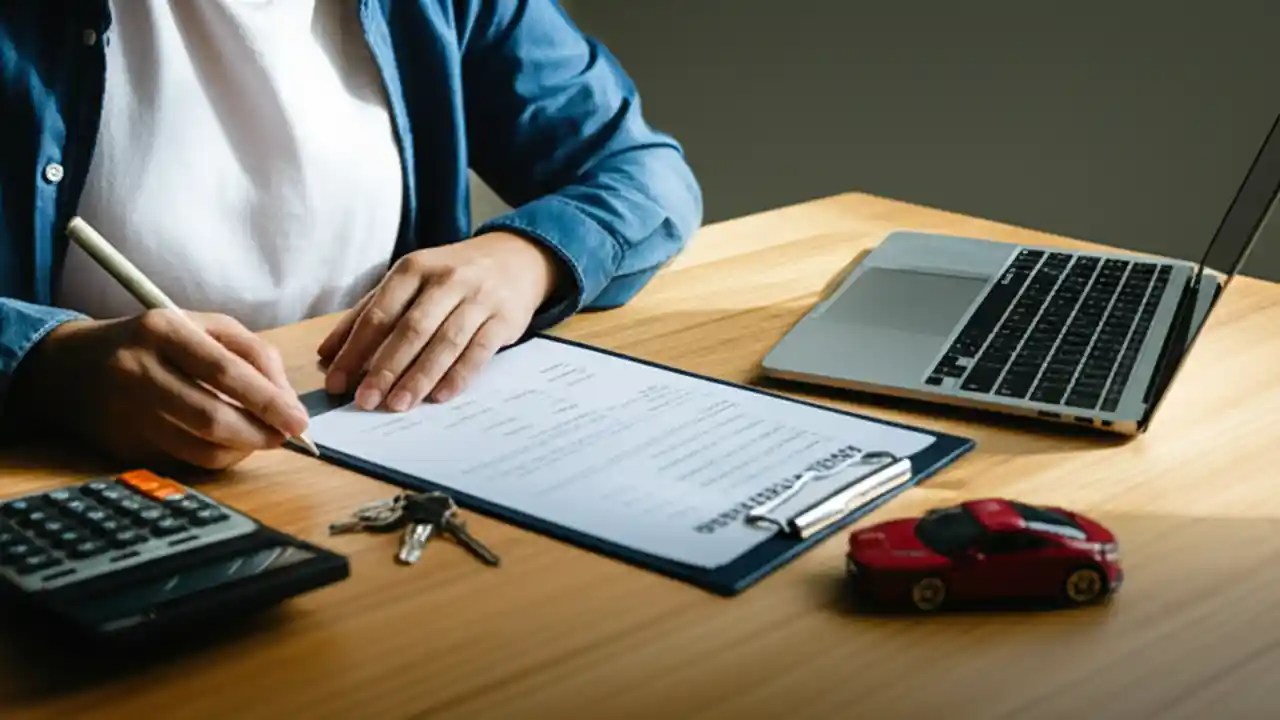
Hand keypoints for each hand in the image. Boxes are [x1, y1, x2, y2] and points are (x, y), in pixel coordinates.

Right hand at [12, 311, 309, 468]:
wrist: (72, 366)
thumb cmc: (155, 342)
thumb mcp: (202, 327)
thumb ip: (252, 354)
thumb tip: (286, 400)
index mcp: (164, 330)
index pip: (225, 371)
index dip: (268, 400)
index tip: (299, 419)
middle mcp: (140, 370)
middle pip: (212, 416)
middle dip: (260, 433)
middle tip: (287, 436)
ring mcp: (128, 411)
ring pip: (200, 446)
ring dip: (243, 449)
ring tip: (262, 438)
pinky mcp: (123, 443)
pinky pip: (184, 460)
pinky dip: (218, 456)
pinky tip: (231, 444)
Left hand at [318, 232, 564, 409]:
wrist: (515, 259)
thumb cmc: (451, 275)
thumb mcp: (410, 280)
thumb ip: (370, 311)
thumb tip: (328, 352)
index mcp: (414, 268)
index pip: (379, 313)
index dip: (356, 350)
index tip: (337, 382)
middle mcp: (446, 279)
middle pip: (411, 329)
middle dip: (386, 368)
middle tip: (366, 400)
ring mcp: (478, 299)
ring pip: (445, 342)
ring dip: (419, 376)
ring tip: (398, 404)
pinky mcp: (504, 318)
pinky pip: (478, 351)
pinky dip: (458, 375)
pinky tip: (440, 396)